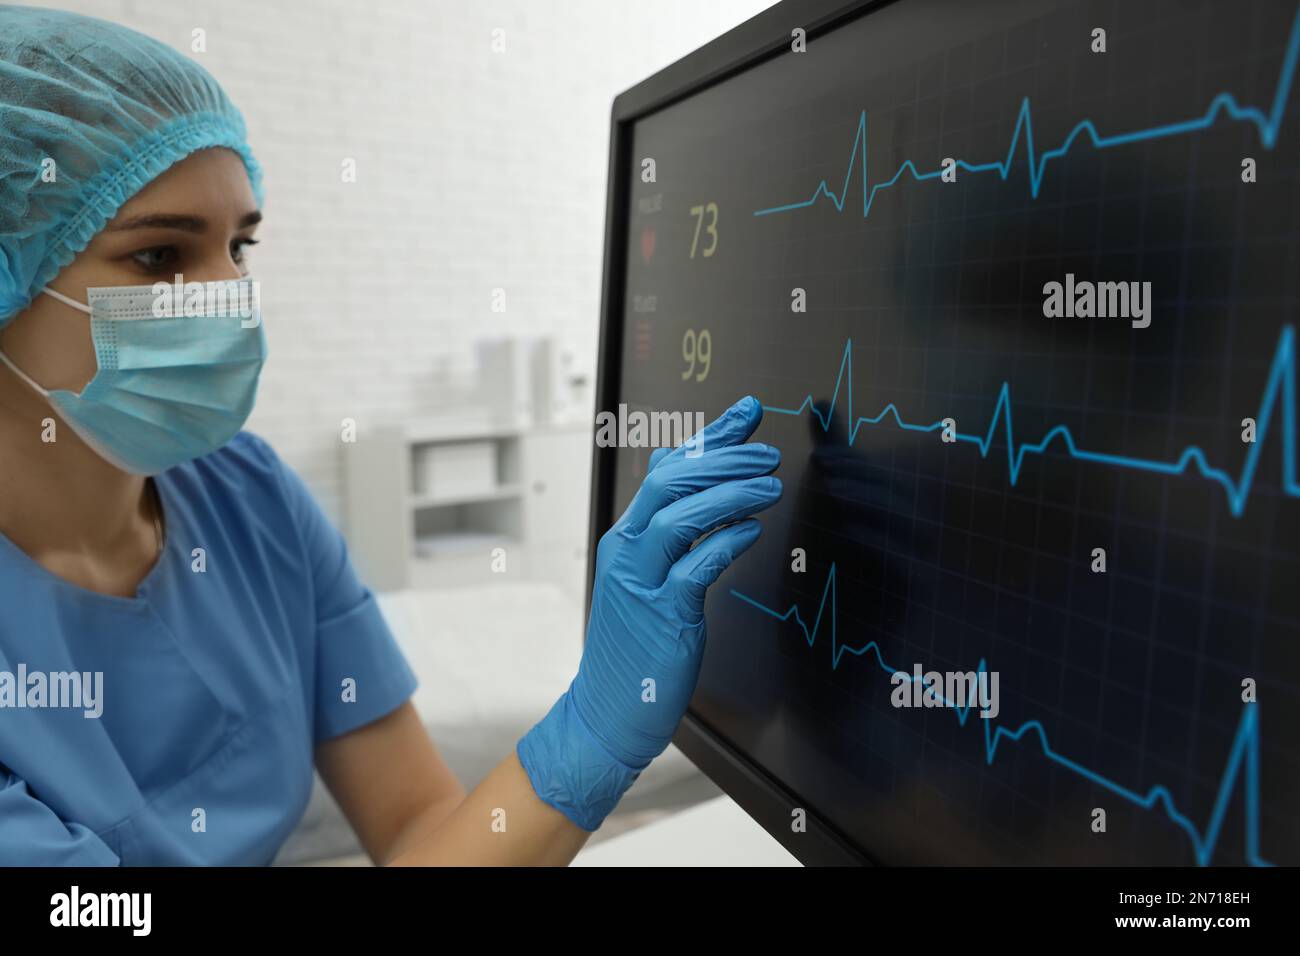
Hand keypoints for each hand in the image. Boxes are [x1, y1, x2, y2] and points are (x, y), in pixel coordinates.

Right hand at [517, 395, 781, 829]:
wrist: (607, 708)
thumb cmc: (637, 646)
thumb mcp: (652, 580)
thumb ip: (680, 539)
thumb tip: (722, 496)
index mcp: (626, 537)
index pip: (666, 469)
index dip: (709, 437)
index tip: (747, 414)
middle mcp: (627, 550)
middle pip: (670, 482)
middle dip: (722, 458)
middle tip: (766, 452)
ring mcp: (640, 581)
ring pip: (679, 516)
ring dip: (731, 494)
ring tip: (771, 485)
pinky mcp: (661, 614)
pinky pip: (695, 565)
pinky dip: (725, 541)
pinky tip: (751, 530)